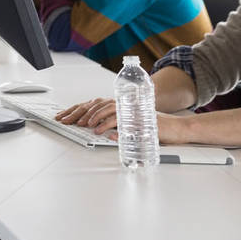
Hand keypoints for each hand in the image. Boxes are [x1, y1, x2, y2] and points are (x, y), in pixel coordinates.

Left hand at [55, 99, 191, 145]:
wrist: (177, 129)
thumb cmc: (155, 128)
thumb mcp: (132, 128)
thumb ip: (118, 129)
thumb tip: (106, 135)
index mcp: (119, 106)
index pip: (93, 104)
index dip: (77, 109)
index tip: (63, 116)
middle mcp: (124, 105)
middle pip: (96, 104)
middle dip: (80, 113)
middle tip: (68, 121)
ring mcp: (132, 111)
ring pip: (108, 109)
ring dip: (94, 118)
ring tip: (85, 126)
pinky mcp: (140, 119)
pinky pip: (122, 120)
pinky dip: (110, 125)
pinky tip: (102, 131)